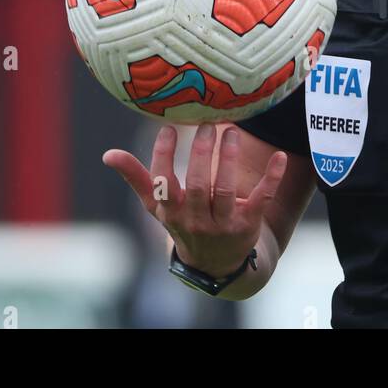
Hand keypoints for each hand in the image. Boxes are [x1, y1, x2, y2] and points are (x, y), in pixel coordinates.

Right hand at [103, 123, 286, 278]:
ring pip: (226, 190)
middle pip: (198, 185)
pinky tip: (280, 157)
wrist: (216, 264)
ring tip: (231, 132)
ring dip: (230, 159)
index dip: (164, 156)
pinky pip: (261, 198)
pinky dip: (271, 177)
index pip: (163, 183)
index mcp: (170, 212)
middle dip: (202, 154)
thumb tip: (108, 154)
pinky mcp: (249, 224)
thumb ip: (137, 178)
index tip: (169, 128)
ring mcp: (223, 224)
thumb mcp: (158, 206)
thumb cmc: (183, 223)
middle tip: (207, 124)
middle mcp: (195, 220)